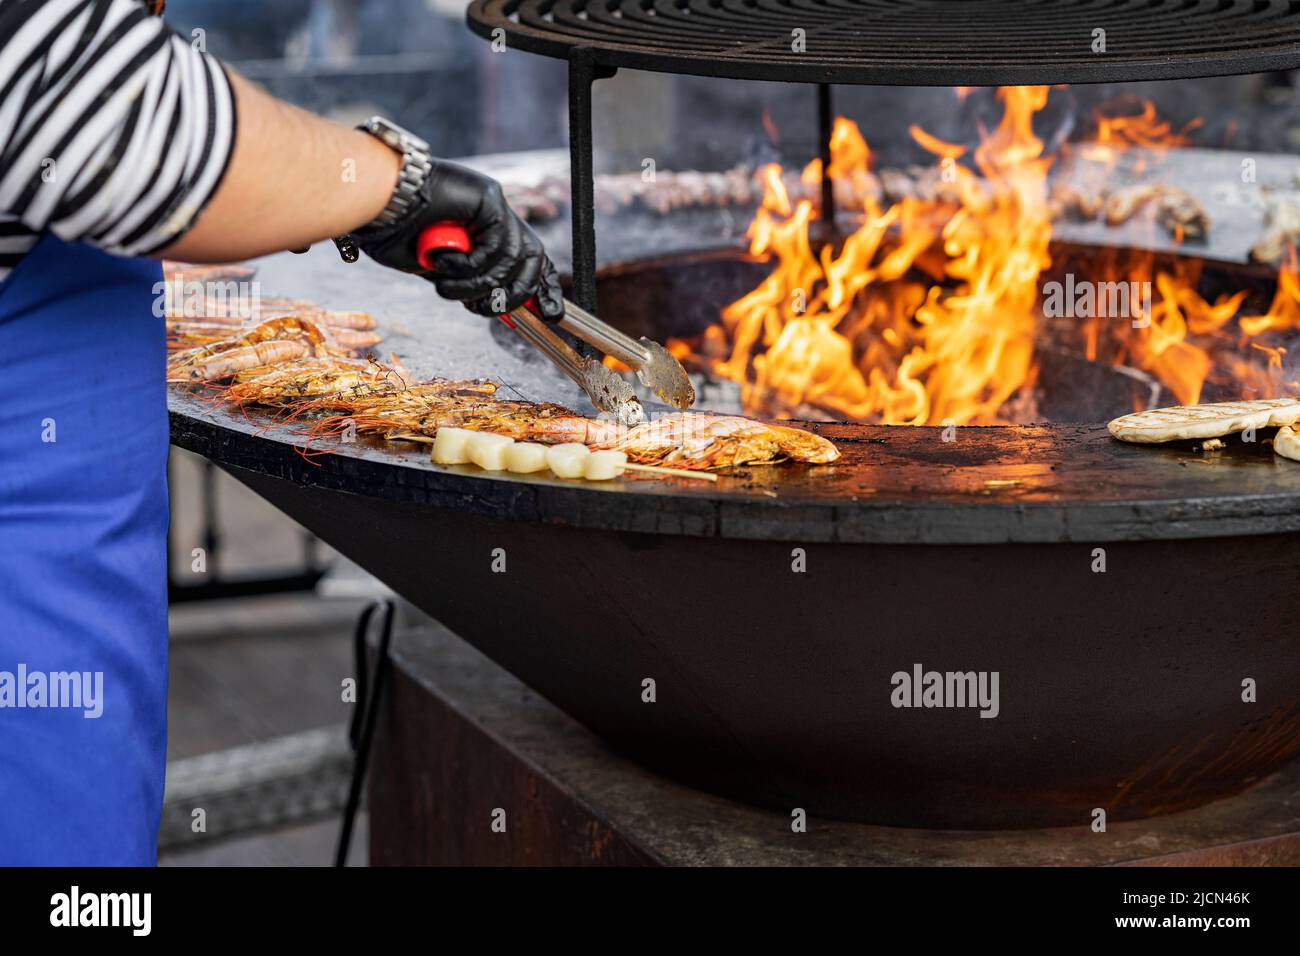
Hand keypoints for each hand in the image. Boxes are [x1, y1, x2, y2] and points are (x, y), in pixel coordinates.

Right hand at [353, 159, 563, 319]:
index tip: (553, 314)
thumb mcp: (442, 271)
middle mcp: (496, 218)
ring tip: (444, 284)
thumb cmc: (396, 235)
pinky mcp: (489, 196)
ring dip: (476, 284)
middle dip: (513, 295)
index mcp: (487, 234)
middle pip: (532, 261)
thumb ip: (472, 284)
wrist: (374, 206)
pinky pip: (497, 246)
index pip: (531, 261)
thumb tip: (500, 307)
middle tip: (481, 307)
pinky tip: (441, 259)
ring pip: (513, 260)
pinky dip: (469, 264)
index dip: (545, 288)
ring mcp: (494, 204)